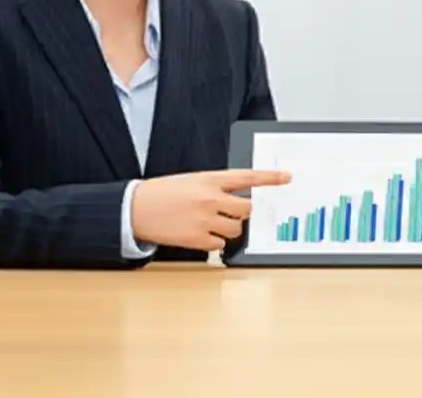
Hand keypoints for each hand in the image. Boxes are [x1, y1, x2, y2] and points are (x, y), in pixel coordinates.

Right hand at [131, 169, 290, 251]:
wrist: (135, 208)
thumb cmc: (163, 193)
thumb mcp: (192, 181)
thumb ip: (216, 187)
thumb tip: (237, 200)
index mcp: (210, 179)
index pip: (248, 176)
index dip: (270, 178)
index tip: (287, 177)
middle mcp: (211, 198)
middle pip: (246, 208)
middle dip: (242, 212)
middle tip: (228, 212)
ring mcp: (205, 219)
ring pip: (236, 229)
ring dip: (228, 228)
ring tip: (209, 223)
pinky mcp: (197, 239)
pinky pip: (219, 245)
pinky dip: (214, 243)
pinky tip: (199, 234)